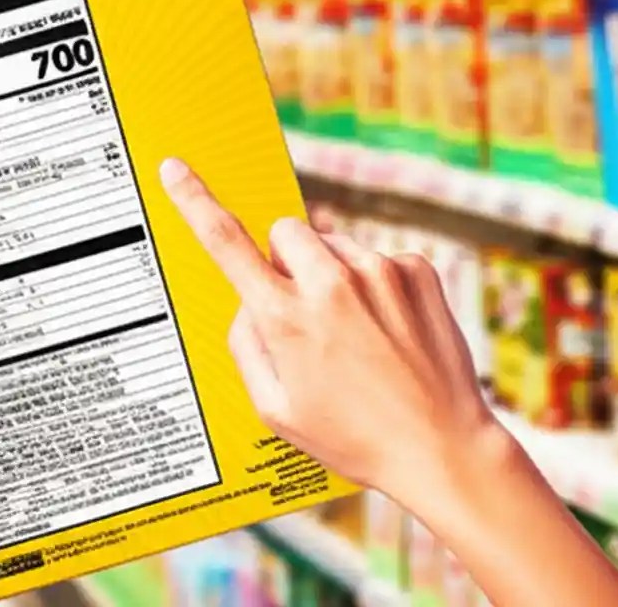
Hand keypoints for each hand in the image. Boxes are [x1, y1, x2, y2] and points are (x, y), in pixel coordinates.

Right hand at [159, 158, 506, 511]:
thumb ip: (246, 347)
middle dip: (285, 260)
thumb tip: (247, 303)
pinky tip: (388, 330)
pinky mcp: (416, 269)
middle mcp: (330, 284)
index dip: (194, 201)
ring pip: (333, 246)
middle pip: (285, 231)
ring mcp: (378, 272)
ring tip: (357, 336)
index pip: (226, 242)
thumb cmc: (355, 439)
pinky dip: (374, 285)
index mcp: (285, 318)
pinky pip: (376, 258)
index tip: (175, 169)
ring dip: (333, 276)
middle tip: (303, 311)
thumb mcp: (276, 410)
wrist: (441, 447)